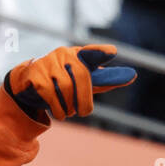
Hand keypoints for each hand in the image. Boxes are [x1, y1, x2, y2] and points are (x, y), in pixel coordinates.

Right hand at [4, 44, 135, 122]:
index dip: (101, 53)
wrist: (31, 83)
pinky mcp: (36, 74)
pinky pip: (51, 95)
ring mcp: (48, 62)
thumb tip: (133, 76)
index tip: (112, 52)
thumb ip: (106, 79)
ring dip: (70, 107)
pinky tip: (60, 113)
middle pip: (82, 77)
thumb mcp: (86, 80)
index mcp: (79, 55)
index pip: (92, 53)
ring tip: (69, 111)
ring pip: (66, 88)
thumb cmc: (67, 81)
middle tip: (83, 112)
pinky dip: (58, 109)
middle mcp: (64, 54)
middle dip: (85, 100)